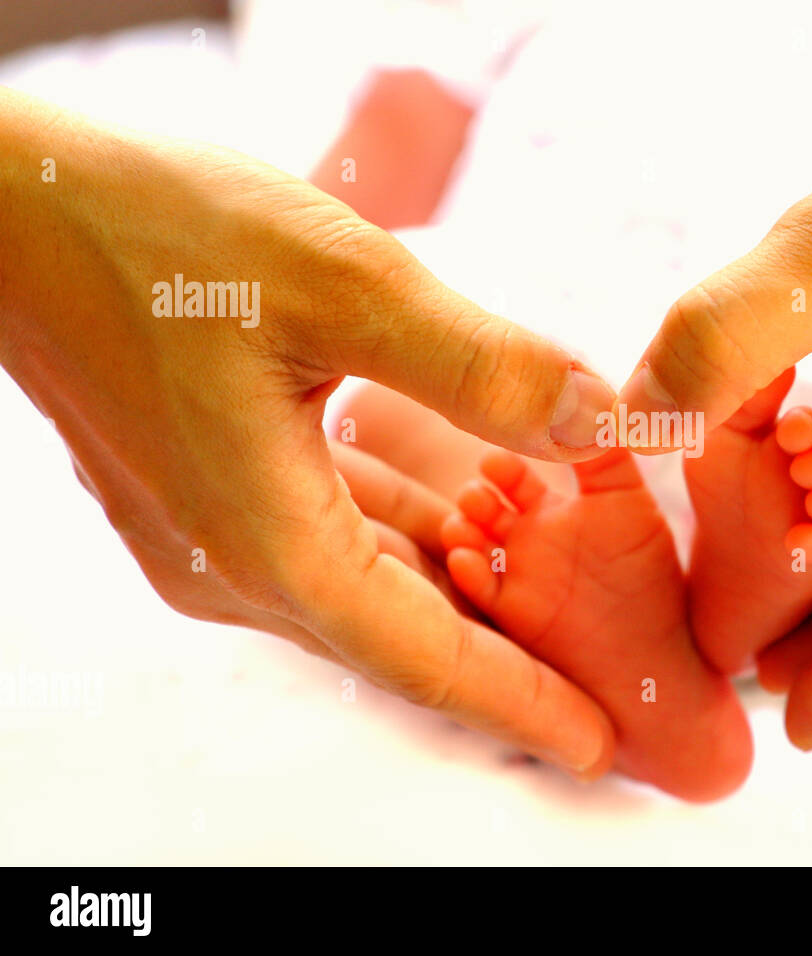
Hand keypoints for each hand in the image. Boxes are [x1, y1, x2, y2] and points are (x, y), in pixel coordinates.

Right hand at [0, 89, 615, 775]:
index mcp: (269, 542)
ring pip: (370, 582)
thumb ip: (480, 362)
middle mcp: (237, 561)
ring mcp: (214, 529)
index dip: (521, 702)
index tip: (598, 747)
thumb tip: (599, 421)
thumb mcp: (343, 281)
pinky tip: (470, 508)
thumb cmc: (155, 230)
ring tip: (558, 596)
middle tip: (603, 676)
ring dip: (462, 585)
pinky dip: (408, 532)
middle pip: (404, 633)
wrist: (11, 203)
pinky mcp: (209, 484)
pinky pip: (332, 535)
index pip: (424, 657)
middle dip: (507, 652)